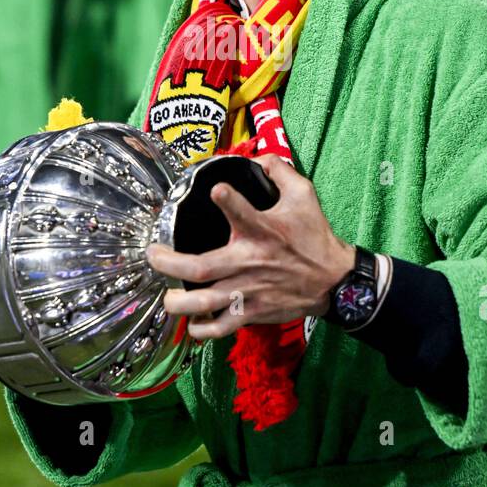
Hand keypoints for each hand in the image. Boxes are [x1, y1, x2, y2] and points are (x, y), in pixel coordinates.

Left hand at [145, 155, 354, 339]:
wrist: (333, 281)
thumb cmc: (314, 237)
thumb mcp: (304, 196)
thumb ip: (280, 171)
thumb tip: (260, 157)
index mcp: (264, 231)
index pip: (244, 213)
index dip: (228, 201)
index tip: (215, 190)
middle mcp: (250, 262)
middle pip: (202, 267)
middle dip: (171, 264)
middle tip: (153, 255)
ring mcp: (249, 291)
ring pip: (205, 303)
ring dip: (179, 302)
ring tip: (166, 298)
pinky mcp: (252, 311)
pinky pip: (221, 327)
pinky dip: (203, 330)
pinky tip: (191, 324)